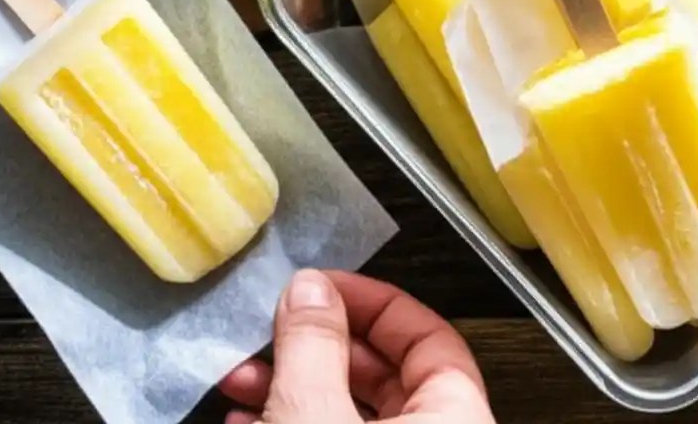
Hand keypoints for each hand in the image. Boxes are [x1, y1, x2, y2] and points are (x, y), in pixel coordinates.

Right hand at [220, 270, 496, 423]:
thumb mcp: (314, 414)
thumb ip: (313, 345)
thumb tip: (312, 290)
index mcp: (456, 419)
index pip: (430, 336)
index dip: (373, 302)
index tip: (322, 288)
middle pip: (384, 374)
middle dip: (316, 346)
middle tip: (274, 328)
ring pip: (349, 412)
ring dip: (291, 386)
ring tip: (240, 375)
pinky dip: (293, 423)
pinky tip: (245, 418)